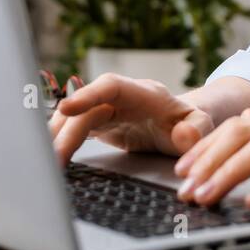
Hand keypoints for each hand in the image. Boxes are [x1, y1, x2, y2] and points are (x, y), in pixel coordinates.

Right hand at [49, 73, 214, 165]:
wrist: (185, 125)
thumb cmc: (193, 123)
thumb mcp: (203, 126)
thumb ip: (197, 130)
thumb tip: (183, 136)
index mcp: (144, 93)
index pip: (111, 86)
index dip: (87, 95)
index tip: (66, 108)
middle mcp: (120, 98)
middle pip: (86, 109)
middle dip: (66, 132)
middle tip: (52, 159)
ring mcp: (107, 109)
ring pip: (74, 119)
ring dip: (57, 138)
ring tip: (45, 164)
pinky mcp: (100, 124)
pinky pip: (74, 129)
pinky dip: (60, 141)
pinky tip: (47, 157)